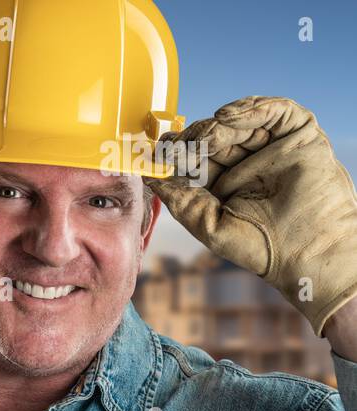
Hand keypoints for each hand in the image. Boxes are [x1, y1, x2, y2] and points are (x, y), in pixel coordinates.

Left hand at [143, 96, 356, 335]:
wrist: (308, 254)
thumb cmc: (262, 248)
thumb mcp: (210, 225)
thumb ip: (181, 201)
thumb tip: (149, 178)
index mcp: (224, 182)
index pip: (195, 159)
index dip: (175, 153)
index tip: (155, 151)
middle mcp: (247, 162)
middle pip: (214, 137)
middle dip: (193, 138)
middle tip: (177, 143)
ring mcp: (273, 147)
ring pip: (240, 121)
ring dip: (216, 125)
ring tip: (203, 136)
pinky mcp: (299, 136)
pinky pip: (276, 111)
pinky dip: (251, 107)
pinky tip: (226, 117)